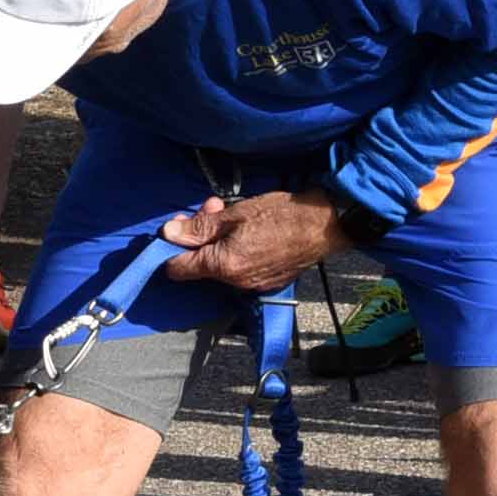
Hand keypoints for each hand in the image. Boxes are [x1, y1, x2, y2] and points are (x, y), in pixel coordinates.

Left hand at [161, 191, 353, 293]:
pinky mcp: (267, 283)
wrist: (327, 225)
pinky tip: (251, 232)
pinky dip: (237, 253)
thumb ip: (200, 227)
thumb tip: (170, 233)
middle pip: (200, 266)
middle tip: (212, 209)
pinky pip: (240, 270)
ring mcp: (252, 285)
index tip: (177, 231)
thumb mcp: (236, 213)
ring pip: (220, 266)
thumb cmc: (283, 214)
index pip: (178, 270)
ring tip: (235, 216)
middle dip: (200, 238)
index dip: (171, 249)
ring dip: (219, 243)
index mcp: (224, 265)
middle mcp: (235, 282)